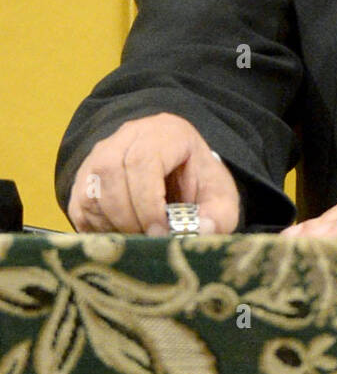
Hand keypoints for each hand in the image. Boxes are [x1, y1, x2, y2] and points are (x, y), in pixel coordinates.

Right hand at [67, 113, 240, 234]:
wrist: (179, 174)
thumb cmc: (197, 184)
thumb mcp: (219, 197)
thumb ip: (219, 216)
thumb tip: (204, 231)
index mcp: (166, 133)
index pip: (143, 160)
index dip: (147, 201)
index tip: (160, 231)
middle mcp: (127, 136)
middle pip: (111, 171)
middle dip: (128, 215)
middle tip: (146, 240)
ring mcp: (100, 155)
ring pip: (90, 189)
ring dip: (111, 223)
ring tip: (136, 239)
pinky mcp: (84, 179)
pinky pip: (80, 206)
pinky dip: (97, 228)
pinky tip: (121, 235)